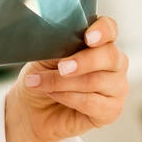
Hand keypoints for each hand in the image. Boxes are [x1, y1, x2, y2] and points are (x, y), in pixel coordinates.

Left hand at [0, 16, 128, 141]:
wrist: (25, 112)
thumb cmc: (35, 80)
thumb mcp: (41, 60)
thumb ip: (57, 48)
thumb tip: (56, 38)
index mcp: (95, 43)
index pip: (109, 29)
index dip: (103, 30)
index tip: (89, 34)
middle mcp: (111, 64)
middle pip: (112, 57)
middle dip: (84, 63)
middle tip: (61, 67)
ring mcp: (116, 88)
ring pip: (106, 82)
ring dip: (72, 84)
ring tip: (44, 86)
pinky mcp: (110, 112)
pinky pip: (101, 105)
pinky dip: (77, 100)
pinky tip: (57, 99)